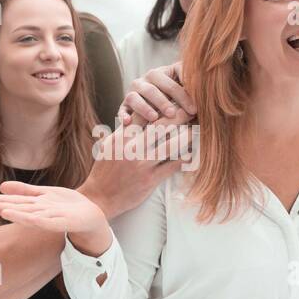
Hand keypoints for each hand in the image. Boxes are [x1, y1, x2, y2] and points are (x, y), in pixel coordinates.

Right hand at [0, 182, 108, 235]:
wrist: (91, 216)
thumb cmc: (66, 206)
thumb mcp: (45, 193)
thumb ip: (25, 191)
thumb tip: (2, 186)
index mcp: (35, 205)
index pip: (15, 201)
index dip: (0, 200)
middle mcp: (40, 212)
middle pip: (20, 208)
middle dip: (3, 206)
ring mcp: (51, 218)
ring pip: (31, 215)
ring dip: (17, 213)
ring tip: (2, 210)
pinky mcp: (62, 223)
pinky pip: (48, 221)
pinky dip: (37, 220)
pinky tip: (29, 217)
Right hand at [78, 114, 193, 220]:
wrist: (99, 198)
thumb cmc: (103, 172)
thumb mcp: (108, 147)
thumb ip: (121, 132)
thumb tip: (131, 118)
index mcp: (122, 137)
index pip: (143, 113)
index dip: (159, 104)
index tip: (174, 100)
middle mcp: (132, 148)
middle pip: (160, 126)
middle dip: (179, 116)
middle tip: (192, 109)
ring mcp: (142, 164)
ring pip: (170, 145)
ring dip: (187, 136)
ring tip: (198, 129)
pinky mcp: (150, 180)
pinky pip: (172, 166)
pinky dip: (184, 159)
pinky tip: (194, 154)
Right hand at [117, 62, 195, 124]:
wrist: (151, 102)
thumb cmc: (174, 97)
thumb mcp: (182, 88)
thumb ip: (190, 83)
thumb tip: (203, 86)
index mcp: (159, 74)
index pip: (171, 84)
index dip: (183, 96)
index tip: (194, 110)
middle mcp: (143, 82)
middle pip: (151, 90)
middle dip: (162, 101)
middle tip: (173, 113)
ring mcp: (131, 93)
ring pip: (134, 98)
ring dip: (143, 107)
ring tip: (154, 117)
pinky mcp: (123, 106)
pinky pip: (121, 110)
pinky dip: (123, 115)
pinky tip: (127, 122)